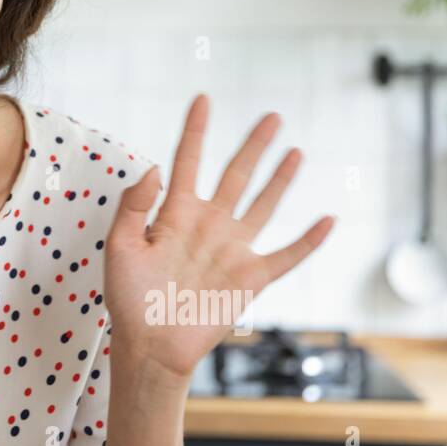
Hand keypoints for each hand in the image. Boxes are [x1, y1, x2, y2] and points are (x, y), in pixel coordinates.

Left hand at [104, 93, 334, 383]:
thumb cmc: (128, 298)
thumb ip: (133, 206)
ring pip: (263, 206)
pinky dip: (309, 241)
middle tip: (273, 116)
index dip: (195, 130)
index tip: (203, 99)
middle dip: (253, 145)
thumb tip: (155, 168)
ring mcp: (232, 249)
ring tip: (295, 150)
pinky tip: (328, 220)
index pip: (187, 161)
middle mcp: (208, 225)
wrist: (150, 346)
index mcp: (174, 214)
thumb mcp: (118, 247)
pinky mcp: (251, 278)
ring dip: (280, 180)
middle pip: (236, 175)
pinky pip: (287, 256)